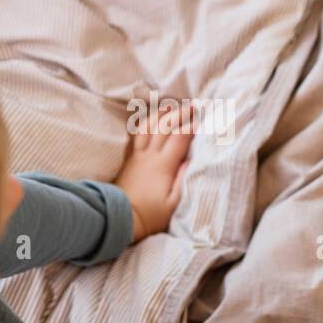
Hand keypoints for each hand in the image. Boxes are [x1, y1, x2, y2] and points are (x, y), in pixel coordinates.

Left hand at [117, 102, 192, 242]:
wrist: (120, 217)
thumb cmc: (151, 214)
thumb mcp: (173, 203)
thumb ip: (183, 180)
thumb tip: (191, 160)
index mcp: (163, 165)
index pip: (179, 138)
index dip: (191, 126)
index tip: (202, 117)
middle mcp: (149, 156)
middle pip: (164, 127)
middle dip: (179, 113)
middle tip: (192, 104)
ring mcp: (137, 156)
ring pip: (148, 127)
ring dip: (161, 114)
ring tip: (171, 105)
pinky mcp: (130, 159)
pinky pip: (136, 134)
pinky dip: (145, 122)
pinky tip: (150, 119)